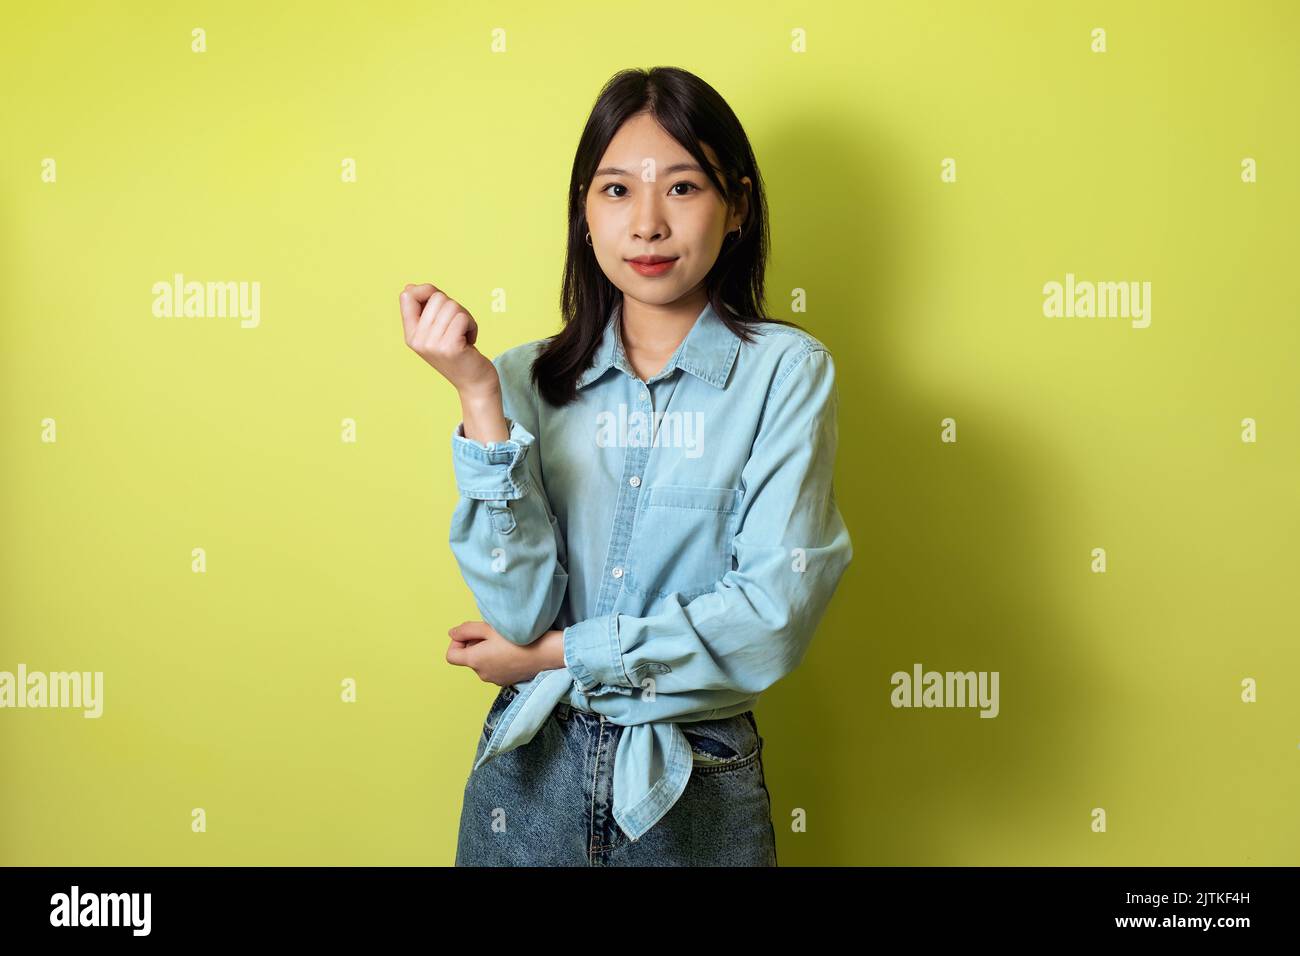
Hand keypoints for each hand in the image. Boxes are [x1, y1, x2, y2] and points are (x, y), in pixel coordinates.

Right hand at [399, 283, 498, 397]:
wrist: (474, 384)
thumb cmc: (459, 353)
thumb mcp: (437, 331)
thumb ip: (426, 310)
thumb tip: (410, 287)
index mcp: (411, 334)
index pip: (407, 296)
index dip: (427, 291)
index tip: (442, 304)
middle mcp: (417, 340)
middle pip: (437, 297)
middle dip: (455, 307)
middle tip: (458, 327)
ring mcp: (432, 344)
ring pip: (452, 305)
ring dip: (466, 317)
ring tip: (464, 335)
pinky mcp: (450, 347)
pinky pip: (462, 318)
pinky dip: (472, 325)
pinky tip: (470, 341)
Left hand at [445, 621, 566, 685]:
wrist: (545, 654)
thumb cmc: (518, 639)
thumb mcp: (489, 628)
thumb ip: (466, 630)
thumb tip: (452, 634)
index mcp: (474, 661)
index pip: (451, 656)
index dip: (456, 643)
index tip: (470, 634)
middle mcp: (481, 674)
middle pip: (468, 658)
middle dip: (475, 644)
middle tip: (492, 633)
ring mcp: (494, 680)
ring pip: (482, 663)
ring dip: (487, 652)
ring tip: (504, 641)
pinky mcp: (506, 681)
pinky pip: (494, 668)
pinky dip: (497, 659)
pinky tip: (512, 651)